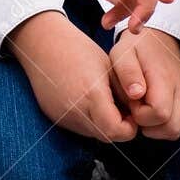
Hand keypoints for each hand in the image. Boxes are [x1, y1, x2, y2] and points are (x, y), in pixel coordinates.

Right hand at [5, 11, 137, 142]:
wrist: (42, 43)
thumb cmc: (79, 49)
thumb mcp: (110, 67)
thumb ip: (125, 93)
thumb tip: (137, 114)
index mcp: (92, 94)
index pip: (117, 131)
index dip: (130, 126)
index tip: (132, 113)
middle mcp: (75, 110)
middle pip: (106, 136)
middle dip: (118, 127)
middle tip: (121, 108)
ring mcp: (62, 116)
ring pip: (92, 133)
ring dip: (103, 124)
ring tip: (104, 101)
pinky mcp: (54, 116)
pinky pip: (78, 127)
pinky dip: (88, 119)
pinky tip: (86, 99)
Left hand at [108, 28, 179, 139]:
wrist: (159, 38)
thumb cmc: (138, 47)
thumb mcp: (123, 53)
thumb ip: (128, 73)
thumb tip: (137, 94)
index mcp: (165, 78)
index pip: (160, 113)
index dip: (141, 114)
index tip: (132, 100)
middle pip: (172, 128)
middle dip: (149, 124)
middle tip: (137, 107)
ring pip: (176, 130)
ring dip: (156, 128)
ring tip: (143, 109)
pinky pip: (178, 124)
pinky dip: (163, 125)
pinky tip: (151, 111)